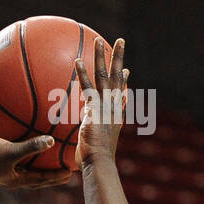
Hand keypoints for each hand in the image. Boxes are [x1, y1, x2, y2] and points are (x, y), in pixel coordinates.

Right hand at [0, 132, 73, 188]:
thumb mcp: (10, 151)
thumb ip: (31, 146)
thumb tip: (52, 141)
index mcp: (15, 180)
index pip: (41, 180)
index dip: (56, 176)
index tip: (71, 173)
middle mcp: (9, 176)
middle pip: (34, 177)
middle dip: (49, 174)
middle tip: (64, 169)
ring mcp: (0, 168)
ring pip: (23, 167)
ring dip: (36, 163)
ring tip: (47, 155)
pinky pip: (12, 154)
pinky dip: (21, 149)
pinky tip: (23, 136)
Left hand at [74, 37, 128, 168]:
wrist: (99, 163)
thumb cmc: (95, 158)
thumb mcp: (96, 143)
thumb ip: (93, 132)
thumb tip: (87, 130)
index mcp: (115, 113)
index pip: (121, 92)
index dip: (123, 80)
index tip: (125, 69)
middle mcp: (113, 106)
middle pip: (117, 76)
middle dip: (118, 58)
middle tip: (119, 41)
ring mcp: (106, 105)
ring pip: (105, 76)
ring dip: (102, 57)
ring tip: (99, 40)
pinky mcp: (96, 108)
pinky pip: (88, 86)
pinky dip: (82, 73)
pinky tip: (77, 60)